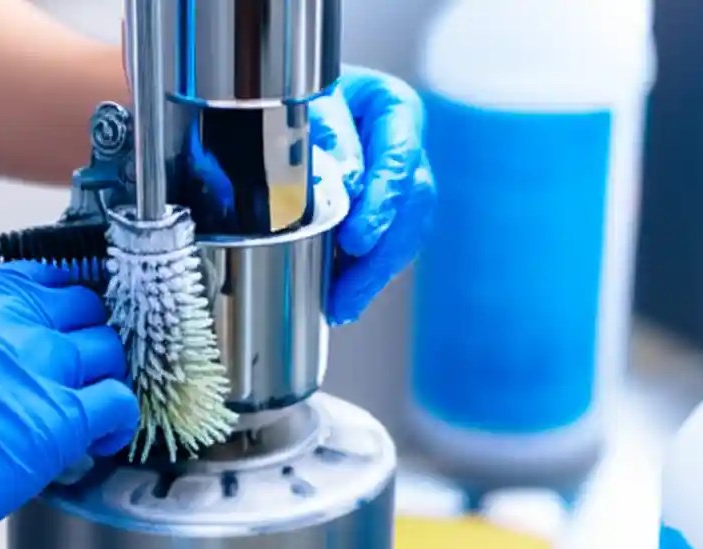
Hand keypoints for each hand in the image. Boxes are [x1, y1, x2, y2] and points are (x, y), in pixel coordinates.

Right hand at [0, 262, 138, 548]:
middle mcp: (5, 321)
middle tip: (88, 371)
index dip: (67, 303)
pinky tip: (103, 439)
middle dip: (92, 337)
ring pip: (109, 349)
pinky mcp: (58, 414)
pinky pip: (119, 402)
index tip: (75, 323)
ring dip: (108, 377)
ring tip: (95, 408)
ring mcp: (36, 363)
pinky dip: (119, 421)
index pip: (42, 275)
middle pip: (84, 306)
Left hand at [311, 65, 436, 324]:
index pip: (400, 161)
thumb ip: (326, 131)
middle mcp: (407, 147)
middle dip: (380, 257)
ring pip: (404, 235)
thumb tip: (347, 183)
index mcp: (396, 109)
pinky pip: (385, 246)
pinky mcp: (386, 209)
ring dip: (373, 275)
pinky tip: (343, 298)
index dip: (382, 206)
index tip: (356, 242)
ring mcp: (401, 181)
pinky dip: (365, 274)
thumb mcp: (308, 98)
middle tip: (348, 294)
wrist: (291, 91)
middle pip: (411, 209)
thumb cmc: (299, 89)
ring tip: (342, 306)